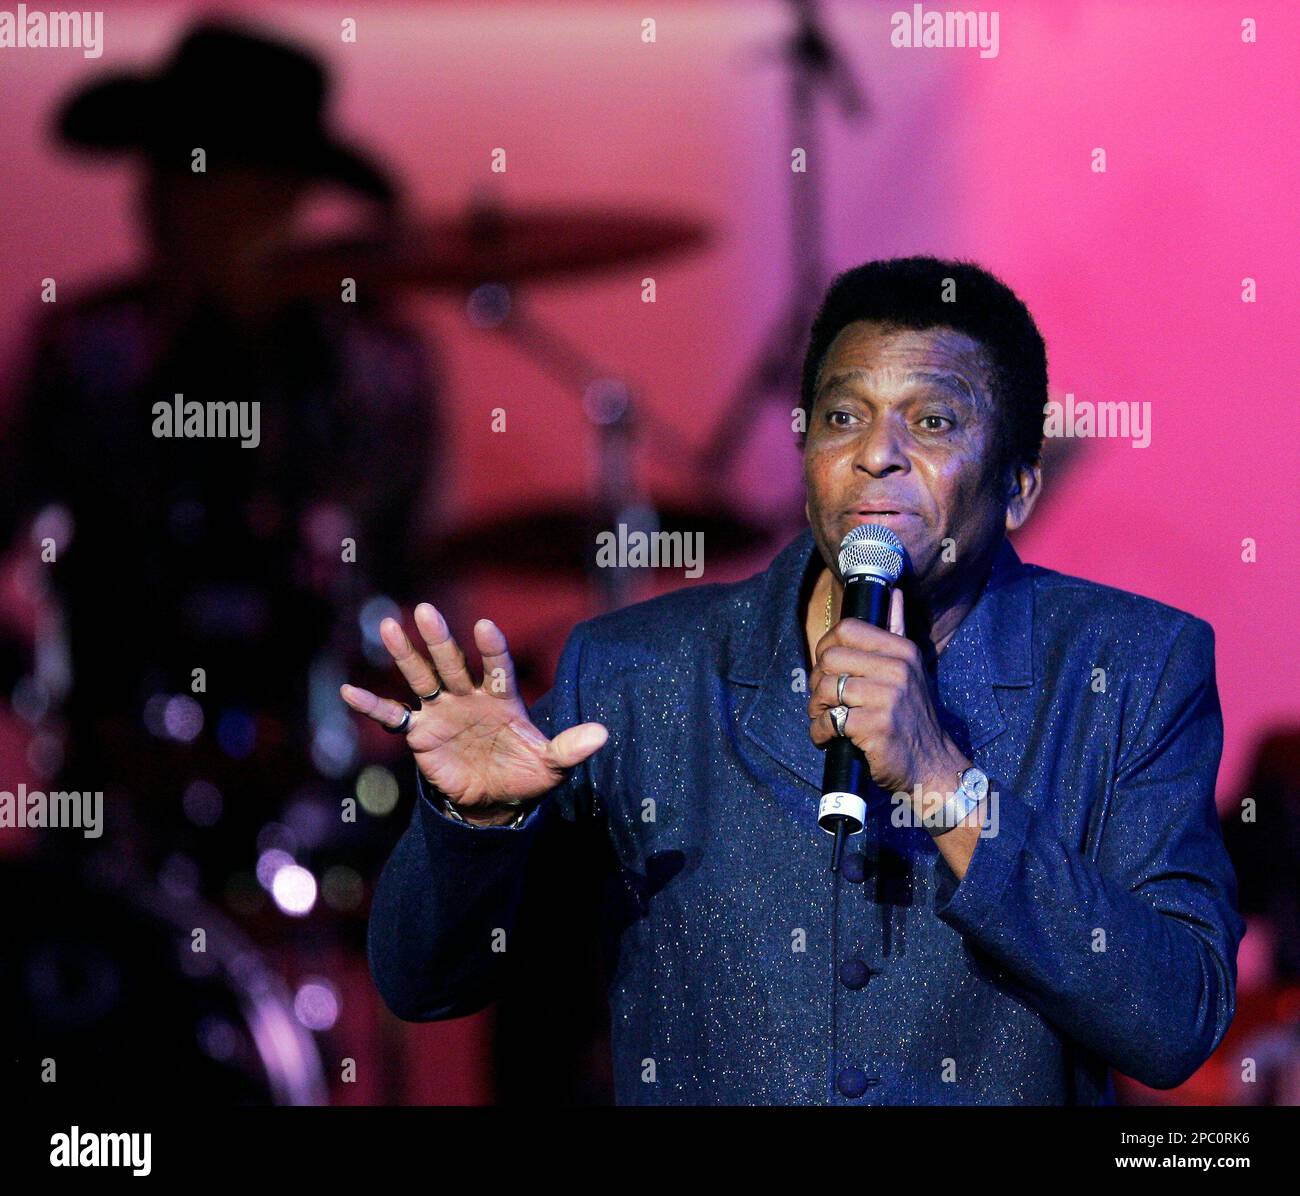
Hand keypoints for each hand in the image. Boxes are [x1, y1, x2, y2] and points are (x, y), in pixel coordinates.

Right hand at [340, 603, 607, 825]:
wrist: (494, 800)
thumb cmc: (526, 774)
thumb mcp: (553, 764)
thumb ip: (571, 747)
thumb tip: (603, 734)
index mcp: (502, 698)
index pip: (497, 667)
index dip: (492, 649)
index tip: (486, 627)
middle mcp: (469, 697)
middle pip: (453, 664)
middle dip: (440, 640)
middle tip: (425, 610)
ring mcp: (442, 712)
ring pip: (421, 678)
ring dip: (406, 655)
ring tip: (388, 626)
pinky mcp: (420, 734)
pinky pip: (393, 717)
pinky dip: (372, 706)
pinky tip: (349, 691)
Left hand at [807, 588, 968, 798]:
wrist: (931, 765)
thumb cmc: (912, 718)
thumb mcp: (911, 670)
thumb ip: (897, 631)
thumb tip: (894, 592)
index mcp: (902, 651)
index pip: (847, 629)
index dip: (826, 646)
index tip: (827, 667)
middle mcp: (898, 669)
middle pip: (830, 658)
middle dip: (816, 681)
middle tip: (822, 700)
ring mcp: (888, 698)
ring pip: (825, 689)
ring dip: (816, 710)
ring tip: (825, 719)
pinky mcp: (877, 727)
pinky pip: (830, 720)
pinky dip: (820, 732)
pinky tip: (828, 738)